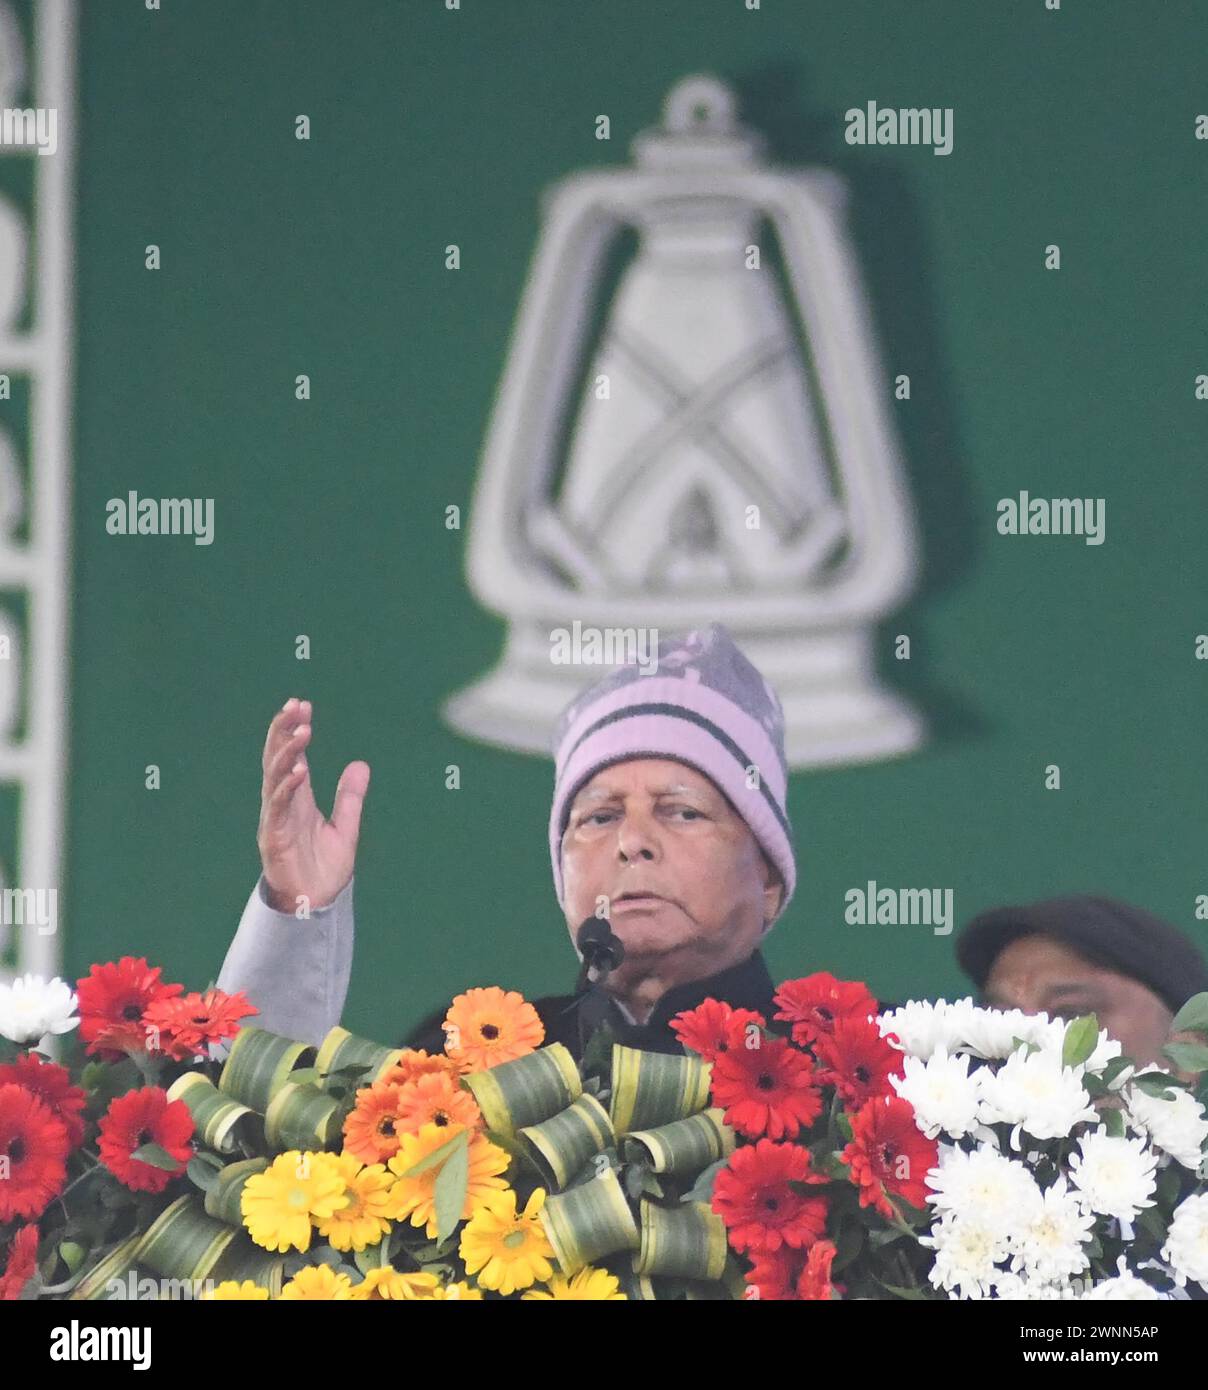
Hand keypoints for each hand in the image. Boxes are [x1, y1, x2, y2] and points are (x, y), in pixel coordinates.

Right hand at [257, 697, 369, 912]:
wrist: (315, 904)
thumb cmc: (324, 869)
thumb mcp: (345, 827)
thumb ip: (350, 797)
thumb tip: (361, 764)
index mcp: (298, 798)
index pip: (293, 756)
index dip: (295, 730)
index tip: (302, 705)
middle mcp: (283, 804)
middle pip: (278, 759)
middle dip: (284, 731)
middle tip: (295, 705)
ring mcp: (276, 819)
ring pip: (275, 778)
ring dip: (288, 753)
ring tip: (302, 730)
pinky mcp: (274, 838)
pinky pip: (278, 808)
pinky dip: (288, 788)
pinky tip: (300, 771)